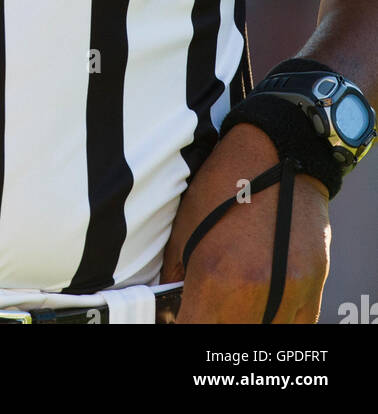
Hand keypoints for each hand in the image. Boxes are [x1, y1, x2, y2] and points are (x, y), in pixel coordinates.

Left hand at [160, 123, 330, 322]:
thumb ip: (179, 273)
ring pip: (267, 334)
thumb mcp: (187, 224)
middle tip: (208, 309)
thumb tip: (173, 303)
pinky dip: (278, 322)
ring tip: (234, 306)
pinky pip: (297, 325)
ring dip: (247, 324)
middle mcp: (254, 290)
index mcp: (215, 276)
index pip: (196, 330)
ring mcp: (290, 291)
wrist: (279, 151)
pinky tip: (262, 307)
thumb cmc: (227, 182)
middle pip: (231, 335)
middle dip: (216, 325)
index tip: (184, 318)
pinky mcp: (314, 284)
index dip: (186, 327)